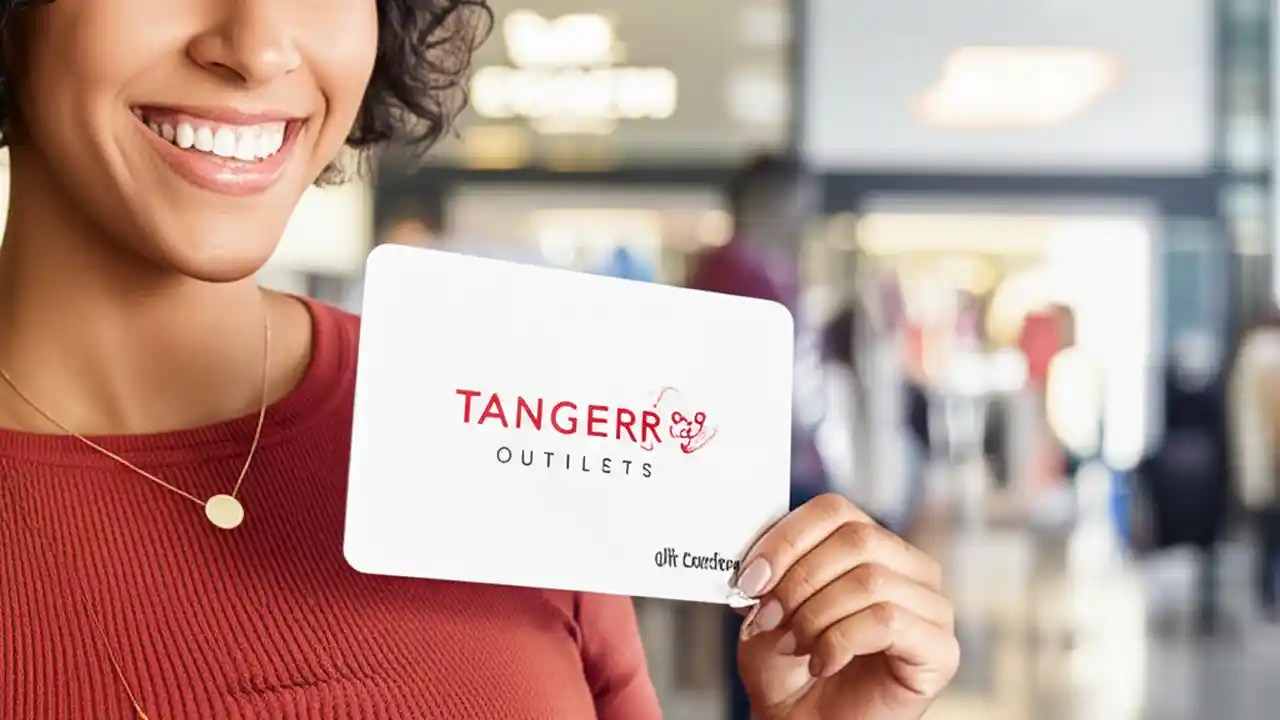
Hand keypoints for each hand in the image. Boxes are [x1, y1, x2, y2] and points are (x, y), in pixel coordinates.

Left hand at [733, 494, 958, 719]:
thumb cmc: (788, 665)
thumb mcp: (766, 604)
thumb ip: (769, 567)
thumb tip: (760, 552)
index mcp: (872, 544)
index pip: (835, 510)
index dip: (787, 539)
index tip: (750, 577)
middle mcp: (910, 568)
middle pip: (857, 539)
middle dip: (799, 580)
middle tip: (769, 617)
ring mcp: (932, 608)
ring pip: (871, 581)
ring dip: (815, 616)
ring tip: (794, 644)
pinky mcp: (941, 650)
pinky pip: (889, 622)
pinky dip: (840, 642)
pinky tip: (823, 663)